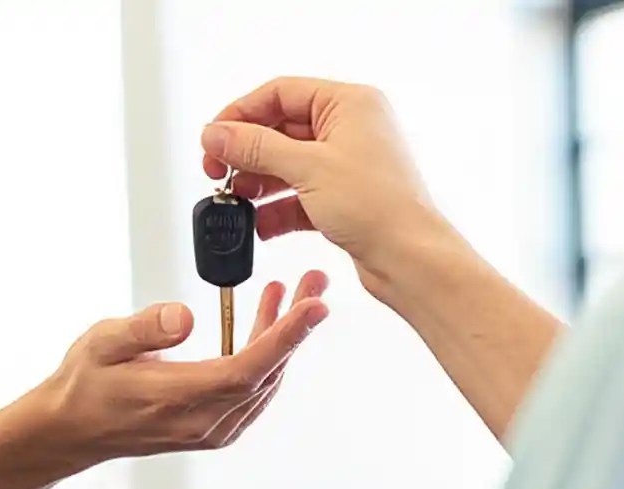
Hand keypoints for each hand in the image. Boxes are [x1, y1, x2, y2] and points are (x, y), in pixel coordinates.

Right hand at [37, 270, 328, 464]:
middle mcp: (202, 422)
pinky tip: (262, 326)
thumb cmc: (85, 384)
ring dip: (281, 339)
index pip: (247, 369)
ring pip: (263, 382)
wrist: (71, 430)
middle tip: (314, 284)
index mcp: (178, 399)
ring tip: (289, 294)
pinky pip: (251, 392)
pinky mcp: (212, 428)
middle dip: (295, 327)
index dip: (286, 337)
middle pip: (266, 373)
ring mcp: (210, 430)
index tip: (315, 307)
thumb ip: (144, 329)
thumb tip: (184, 316)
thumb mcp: (102, 343)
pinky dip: (264, 357)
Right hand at [199, 76, 468, 299]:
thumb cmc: (380, 208)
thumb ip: (256, 148)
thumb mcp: (307, 168)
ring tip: (236, 200)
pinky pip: (299, 195)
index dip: (241, 114)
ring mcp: (346, 165)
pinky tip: (259, 225)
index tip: (213, 137)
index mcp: (350, 104)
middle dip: (247, 153)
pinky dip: (277, 209)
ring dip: (258, 183)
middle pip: (280, 129)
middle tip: (218, 171)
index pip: (280, 93)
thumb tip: (217, 133)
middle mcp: (350, 128)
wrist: (410, 260)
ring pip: (287, 165)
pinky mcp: (343, 198)